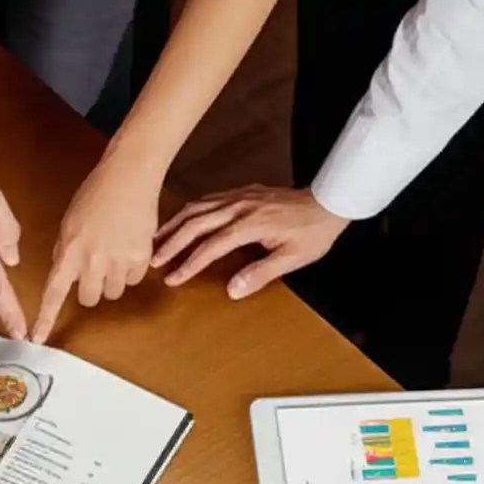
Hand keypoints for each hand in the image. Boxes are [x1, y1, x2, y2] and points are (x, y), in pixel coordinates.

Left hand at [31, 160, 159, 342]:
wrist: (130, 177)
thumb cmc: (96, 194)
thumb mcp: (70, 222)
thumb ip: (65, 250)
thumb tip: (64, 272)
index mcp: (70, 251)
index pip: (54, 292)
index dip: (45, 318)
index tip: (36, 338)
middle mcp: (93, 261)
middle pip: (89, 299)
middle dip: (90, 287)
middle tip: (94, 267)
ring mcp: (119, 261)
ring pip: (113, 292)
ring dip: (112, 279)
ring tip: (114, 252)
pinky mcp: (141, 258)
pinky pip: (134, 280)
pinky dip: (131, 270)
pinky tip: (129, 247)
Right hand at [152, 185, 348, 298]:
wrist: (329, 203)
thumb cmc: (313, 233)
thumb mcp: (292, 259)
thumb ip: (261, 274)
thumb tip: (232, 290)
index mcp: (251, 224)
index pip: (211, 246)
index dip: (189, 264)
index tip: (173, 278)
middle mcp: (240, 207)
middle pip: (196, 223)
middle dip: (171, 242)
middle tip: (153, 260)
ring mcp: (240, 196)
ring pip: (198, 208)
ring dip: (175, 224)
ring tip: (156, 240)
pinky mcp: (242, 192)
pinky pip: (208, 200)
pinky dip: (190, 211)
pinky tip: (181, 221)